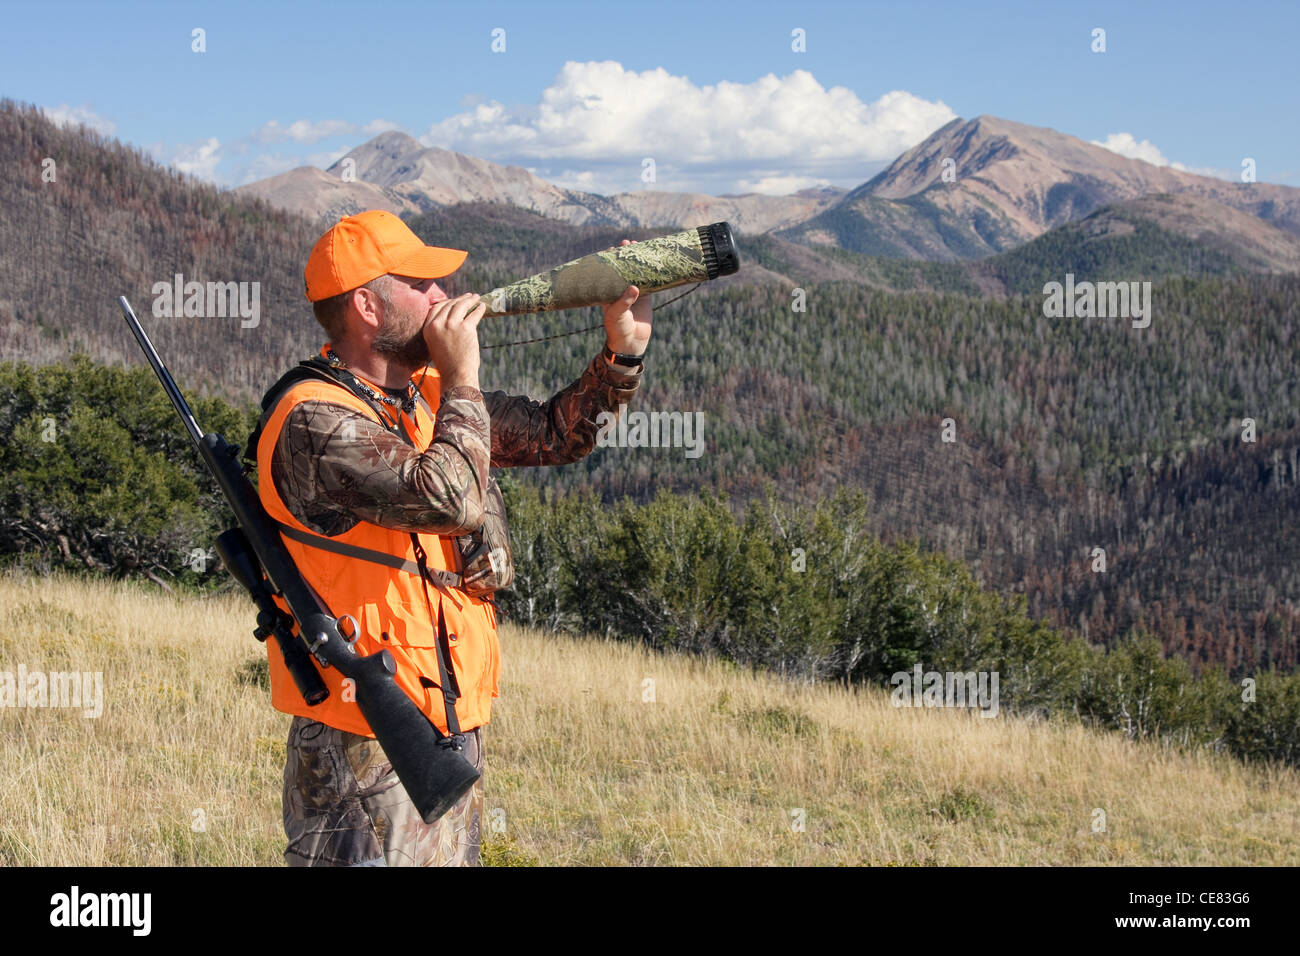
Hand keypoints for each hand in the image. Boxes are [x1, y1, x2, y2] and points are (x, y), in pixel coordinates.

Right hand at [422, 293, 484, 388]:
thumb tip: (450, 318)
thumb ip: (439, 331)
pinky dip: (479, 309)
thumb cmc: (448, 364)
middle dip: (460, 299)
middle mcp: (438, 324)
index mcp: (428, 329)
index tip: (454, 301)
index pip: (436, 308)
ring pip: (461, 306)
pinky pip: (474, 314)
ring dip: (470, 300)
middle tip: (468, 297)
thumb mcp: (435, 345)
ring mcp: (452, 325)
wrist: (456, 376)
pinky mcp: (466, 328)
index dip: (446, 302)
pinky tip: (482, 307)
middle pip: (449, 304)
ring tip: (476, 298)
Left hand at [602, 239, 652, 356]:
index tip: (612, 248)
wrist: (631, 343)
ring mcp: (634, 292)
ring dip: (637, 260)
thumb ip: (623, 302)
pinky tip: (654, 261)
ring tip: (639, 246)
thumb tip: (634, 287)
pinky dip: (652, 272)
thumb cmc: (618, 329)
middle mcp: (620, 290)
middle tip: (627, 243)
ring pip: (636, 272)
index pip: (608, 272)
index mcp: (608, 292)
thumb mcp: (617, 315)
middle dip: (624, 255)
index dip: (610, 259)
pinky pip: (649, 281)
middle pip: (622, 268)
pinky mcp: (646, 297)